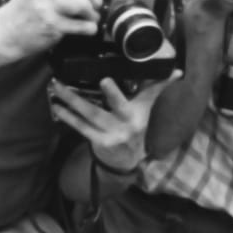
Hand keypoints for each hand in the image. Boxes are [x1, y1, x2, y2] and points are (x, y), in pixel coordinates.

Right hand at [0, 0, 102, 54]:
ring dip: (93, 12)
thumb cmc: (28, 6)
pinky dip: (90, 28)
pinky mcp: (53, 26)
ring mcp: (46, 6)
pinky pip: (82, 25)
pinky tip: (88, 27)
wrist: (9, 31)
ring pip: (83, 3)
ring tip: (92, 16)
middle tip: (96, 1)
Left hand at [48, 72, 178, 171]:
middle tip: (100, 80)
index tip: (112, 80)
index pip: (143, 96)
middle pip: (116, 105)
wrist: (127, 160)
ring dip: (72, 100)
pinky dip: (68, 117)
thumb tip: (176, 71)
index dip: (134, 88)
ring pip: (91, 114)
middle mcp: (127, 125)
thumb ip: (156, 88)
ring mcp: (112, 135)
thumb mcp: (146, 108)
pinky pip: (82, 127)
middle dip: (109, 94)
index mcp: (138, 113)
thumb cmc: (136, 127)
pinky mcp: (99, 142)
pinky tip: (57, 107)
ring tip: (57, 86)